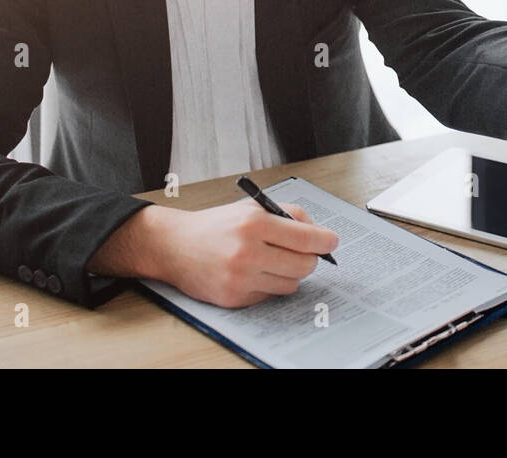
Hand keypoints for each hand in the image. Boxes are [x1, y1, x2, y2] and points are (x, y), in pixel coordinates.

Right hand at [154, 199, 338, 307]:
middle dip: (310, 259)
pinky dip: (270, 285)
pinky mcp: (234, 298)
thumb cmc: (217, 225)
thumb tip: (320, 233)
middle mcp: (248, 252)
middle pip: (304, 265)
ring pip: (291, 283)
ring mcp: (240, 278)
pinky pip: (271, 295)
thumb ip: (288, 214)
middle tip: (304, 253)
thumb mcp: (252, 208)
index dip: (325, 241)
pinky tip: (256, 272)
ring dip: (290, 273)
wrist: (175, 246)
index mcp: (255, 223)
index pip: (307, 238)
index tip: (331, 242)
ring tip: (274, 260)